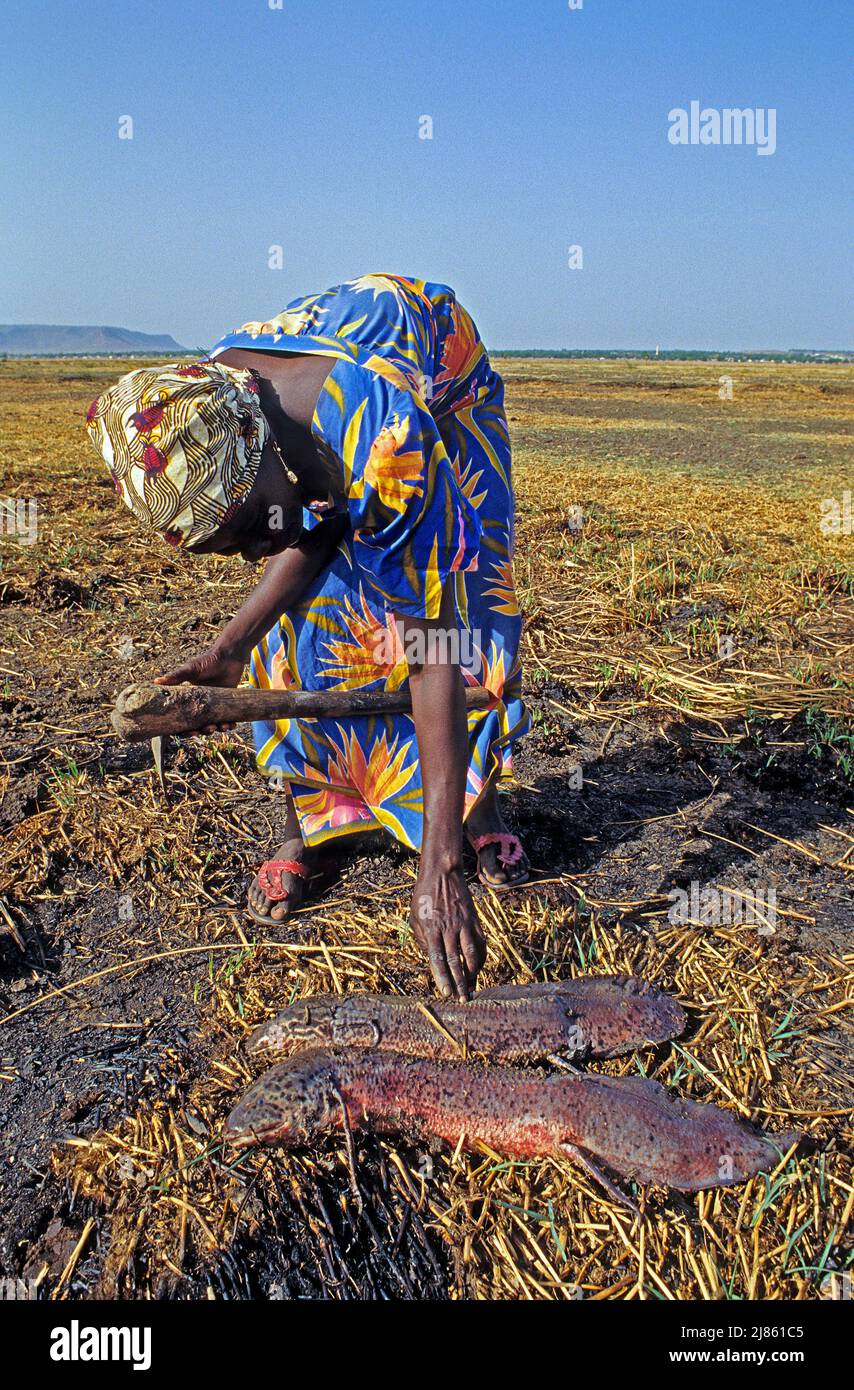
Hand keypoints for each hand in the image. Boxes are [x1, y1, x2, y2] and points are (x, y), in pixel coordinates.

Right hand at [154, 644, 245, 731]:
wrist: (228, 656)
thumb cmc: (208, 662)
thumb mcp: (190, 670)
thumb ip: (175, 677)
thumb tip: (155, 682)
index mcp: (188, 700)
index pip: (183, 720)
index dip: (184, 729)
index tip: (189, 732)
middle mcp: (200, 706)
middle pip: (199, 726)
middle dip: (202, 731)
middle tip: (207, 729)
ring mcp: (215, 706)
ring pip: (214, 725)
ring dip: (217, 729)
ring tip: (221, 727)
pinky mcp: (228, 704)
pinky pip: (228, 719)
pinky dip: (229, 725)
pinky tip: (231, 725)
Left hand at [410, 859, 485, 998]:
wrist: (442, 873)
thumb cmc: (424, 896)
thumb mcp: (414, 917)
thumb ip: (421, 939)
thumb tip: (430, 958)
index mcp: (431, 929)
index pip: (438, 959)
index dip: (442, 978)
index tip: (446, 994)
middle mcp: (449, 929)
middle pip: (455, 961)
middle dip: (459, 983)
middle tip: (462, 999)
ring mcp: (463, 925)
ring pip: (471, 954)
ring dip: (471, 974)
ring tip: (471, 988)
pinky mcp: (474, 920)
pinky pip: (480, 943)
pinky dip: (480, 958)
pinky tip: (478, 968)